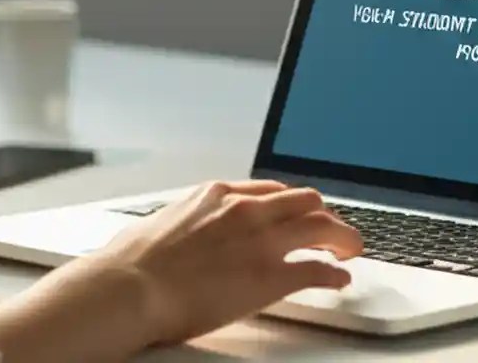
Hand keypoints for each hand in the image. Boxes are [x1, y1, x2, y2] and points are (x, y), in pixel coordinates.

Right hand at [101, 180, 363, 344]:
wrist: (130, 287)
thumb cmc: (133, 262)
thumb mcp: (163, 223)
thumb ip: (187, 222)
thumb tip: (182, 231)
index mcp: (218, 194)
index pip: (271, 190)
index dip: (291, 204)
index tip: (297, 213)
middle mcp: (246, 210)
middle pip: (306, 200)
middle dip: (324, 215)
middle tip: (331, 231)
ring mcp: (262, 241)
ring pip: (322, 225)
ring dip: (342, 237)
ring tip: (347, 250)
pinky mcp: (270, 276)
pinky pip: (318, 269)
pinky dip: (335, 273)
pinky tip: (339, 279)